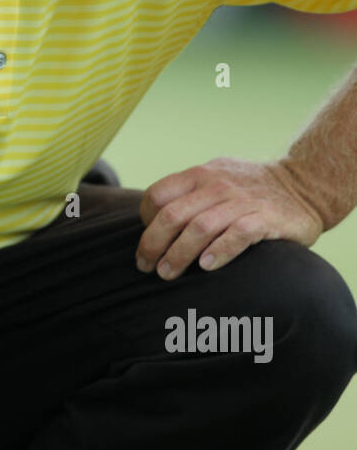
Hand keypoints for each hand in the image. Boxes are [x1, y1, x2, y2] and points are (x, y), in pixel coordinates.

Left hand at [135, 156, 324, 279]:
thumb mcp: (217, 179)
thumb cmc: (251, 190)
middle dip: (153, 244)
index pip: (158, 195)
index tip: (146, 245)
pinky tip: (207, 267)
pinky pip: (238, 234)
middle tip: (147, 267)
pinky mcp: (267, 218)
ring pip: (200, 227)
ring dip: (179, 253)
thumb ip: (189, 195)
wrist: (304, 184)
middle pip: (173, 215)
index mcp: (200, 175)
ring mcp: (243, 201)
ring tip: (168, 273)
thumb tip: (151, 223)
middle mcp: (218, 185)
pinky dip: (220, 251)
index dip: (145, 222)